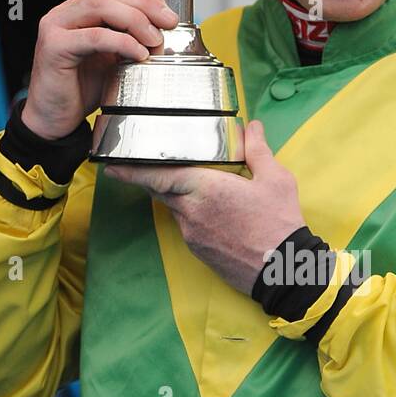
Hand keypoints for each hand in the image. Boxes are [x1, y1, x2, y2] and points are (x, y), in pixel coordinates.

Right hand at [21, 0, 178, 140]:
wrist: (54, 121)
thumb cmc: (82, 89)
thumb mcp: (113, 60)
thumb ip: (129, 41)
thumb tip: (161, 32)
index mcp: (80, 12)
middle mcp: (65, 12)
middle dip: (144, 4)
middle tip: (169, 22)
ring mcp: (56, 27)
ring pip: (101, 6)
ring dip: (136, 21)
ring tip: (155, 42)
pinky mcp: (54, 47)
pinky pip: (94, 36)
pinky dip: (121, 43)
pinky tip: (138, 55)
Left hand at [105, 119, 305, 292]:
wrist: (284, 270)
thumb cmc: (280, 224)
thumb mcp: (276, 180)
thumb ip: (258, 150)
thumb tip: (252, 126)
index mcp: (206, 189)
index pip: (159, 175)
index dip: (133, 169)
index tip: (111, 165)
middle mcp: (192, 212)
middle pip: (161, 190)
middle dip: (151, 176)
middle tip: (143, 162)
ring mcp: (193, 234)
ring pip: (173, 207)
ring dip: (175, 194)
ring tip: (187, 182)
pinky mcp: (198, 250)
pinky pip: (185, 224)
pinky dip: (188, 212)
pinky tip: (205, 208)